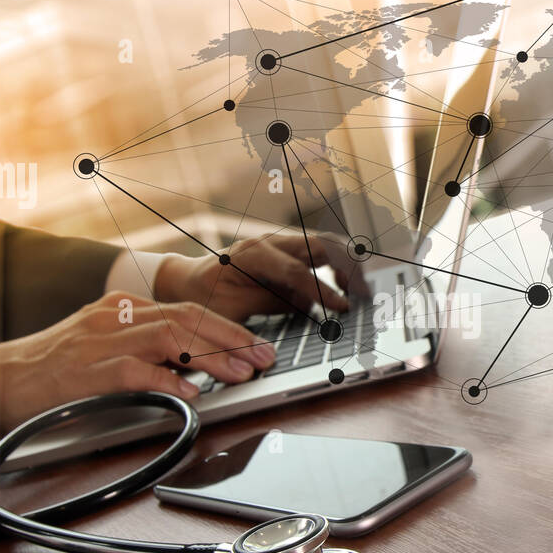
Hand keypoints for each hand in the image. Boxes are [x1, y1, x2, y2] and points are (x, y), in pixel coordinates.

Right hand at [0, 292, 275, 434]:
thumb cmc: (50, 371)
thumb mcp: (102, 346)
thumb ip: (144, 350)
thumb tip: (195, 369)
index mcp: (122, 307)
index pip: (188, 309)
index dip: (228, 328)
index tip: (256, 345)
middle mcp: (116, 316)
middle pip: (189, 318)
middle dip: (233, 339)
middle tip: (263, 358)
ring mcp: (102, 341)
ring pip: (173, 338)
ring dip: (214, 358)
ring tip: (241, 375)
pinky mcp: (88, 371)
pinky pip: (138, 372)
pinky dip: (170, 382)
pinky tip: (193, 394)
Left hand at [153, 233, 349, 321]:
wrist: (187, 281)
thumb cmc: (205, 299)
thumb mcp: (230, 310)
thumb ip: (268, 305)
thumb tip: (307, 308)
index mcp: (252, 255)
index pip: (297, 271)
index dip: (323, 291)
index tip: (343, 308)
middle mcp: (268, 242)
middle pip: (321, 244)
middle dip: (347, 267)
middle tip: (364, 294)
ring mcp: (278, 243)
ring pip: (325, 243)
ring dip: (346, 263)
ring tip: (360, 290)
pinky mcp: (285, 251)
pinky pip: (318, 252)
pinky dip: (336, 265)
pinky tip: (343, 287)